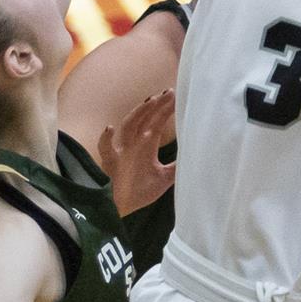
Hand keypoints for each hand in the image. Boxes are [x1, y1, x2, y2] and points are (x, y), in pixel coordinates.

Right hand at [100, 89, 175, 214]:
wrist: (121, 209)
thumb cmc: (138, 191)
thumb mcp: (164, 178)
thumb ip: (177, 166)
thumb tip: (195, 157)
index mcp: (146, 146)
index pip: (157, 123)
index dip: (165, 110)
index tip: (176, 96)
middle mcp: (133, 144)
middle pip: (145, 119)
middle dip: (157, 106)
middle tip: (169, 93)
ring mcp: (121, 152)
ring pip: (128, 126)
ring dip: (138, 114)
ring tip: (150, 102)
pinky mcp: (110, 163)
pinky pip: (105, 148)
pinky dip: (105, 138)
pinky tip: (110, 128)